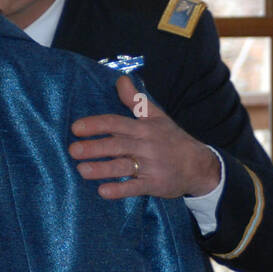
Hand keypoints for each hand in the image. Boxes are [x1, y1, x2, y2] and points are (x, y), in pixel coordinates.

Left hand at [68, 75, 220, 199]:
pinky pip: (135, 188)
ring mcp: (151, 166)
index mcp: (143, 128)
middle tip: (72, 150)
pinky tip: (103, 191)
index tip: (76, 128)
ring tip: (81, 170)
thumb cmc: (172, 139)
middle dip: (94, 147)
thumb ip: (136, 100)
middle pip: (117, 145)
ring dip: (102, 169)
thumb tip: (120, 79)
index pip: (116, 123)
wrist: (200, 165)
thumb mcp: (157, 116)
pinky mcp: (154, 184)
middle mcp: (146, 146)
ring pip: (123, 166)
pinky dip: (120, 190)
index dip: (96, 125)